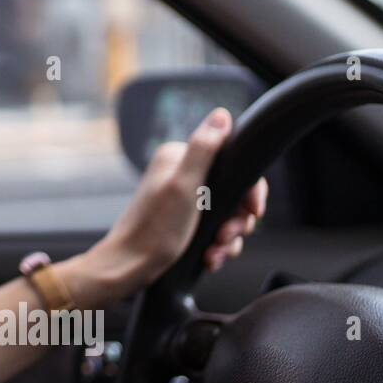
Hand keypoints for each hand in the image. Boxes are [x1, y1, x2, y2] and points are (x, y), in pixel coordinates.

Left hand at [70, 107, 267, 304]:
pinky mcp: (185, 222)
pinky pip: (216, 232)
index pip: (234, 163)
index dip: (250, 190)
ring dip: (229, 239)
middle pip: (235, 193)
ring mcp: (184, 200)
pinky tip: (210, 258)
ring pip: (229, 216)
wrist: (129, 268)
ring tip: (215, 252)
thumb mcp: (183, 186)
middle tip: (226, 236)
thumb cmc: (153, 230)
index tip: (253, 211)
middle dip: (237, 221)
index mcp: (179, 158)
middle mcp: (181, 175)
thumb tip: (221, 114)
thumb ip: (203, 149)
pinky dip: (218, 248)